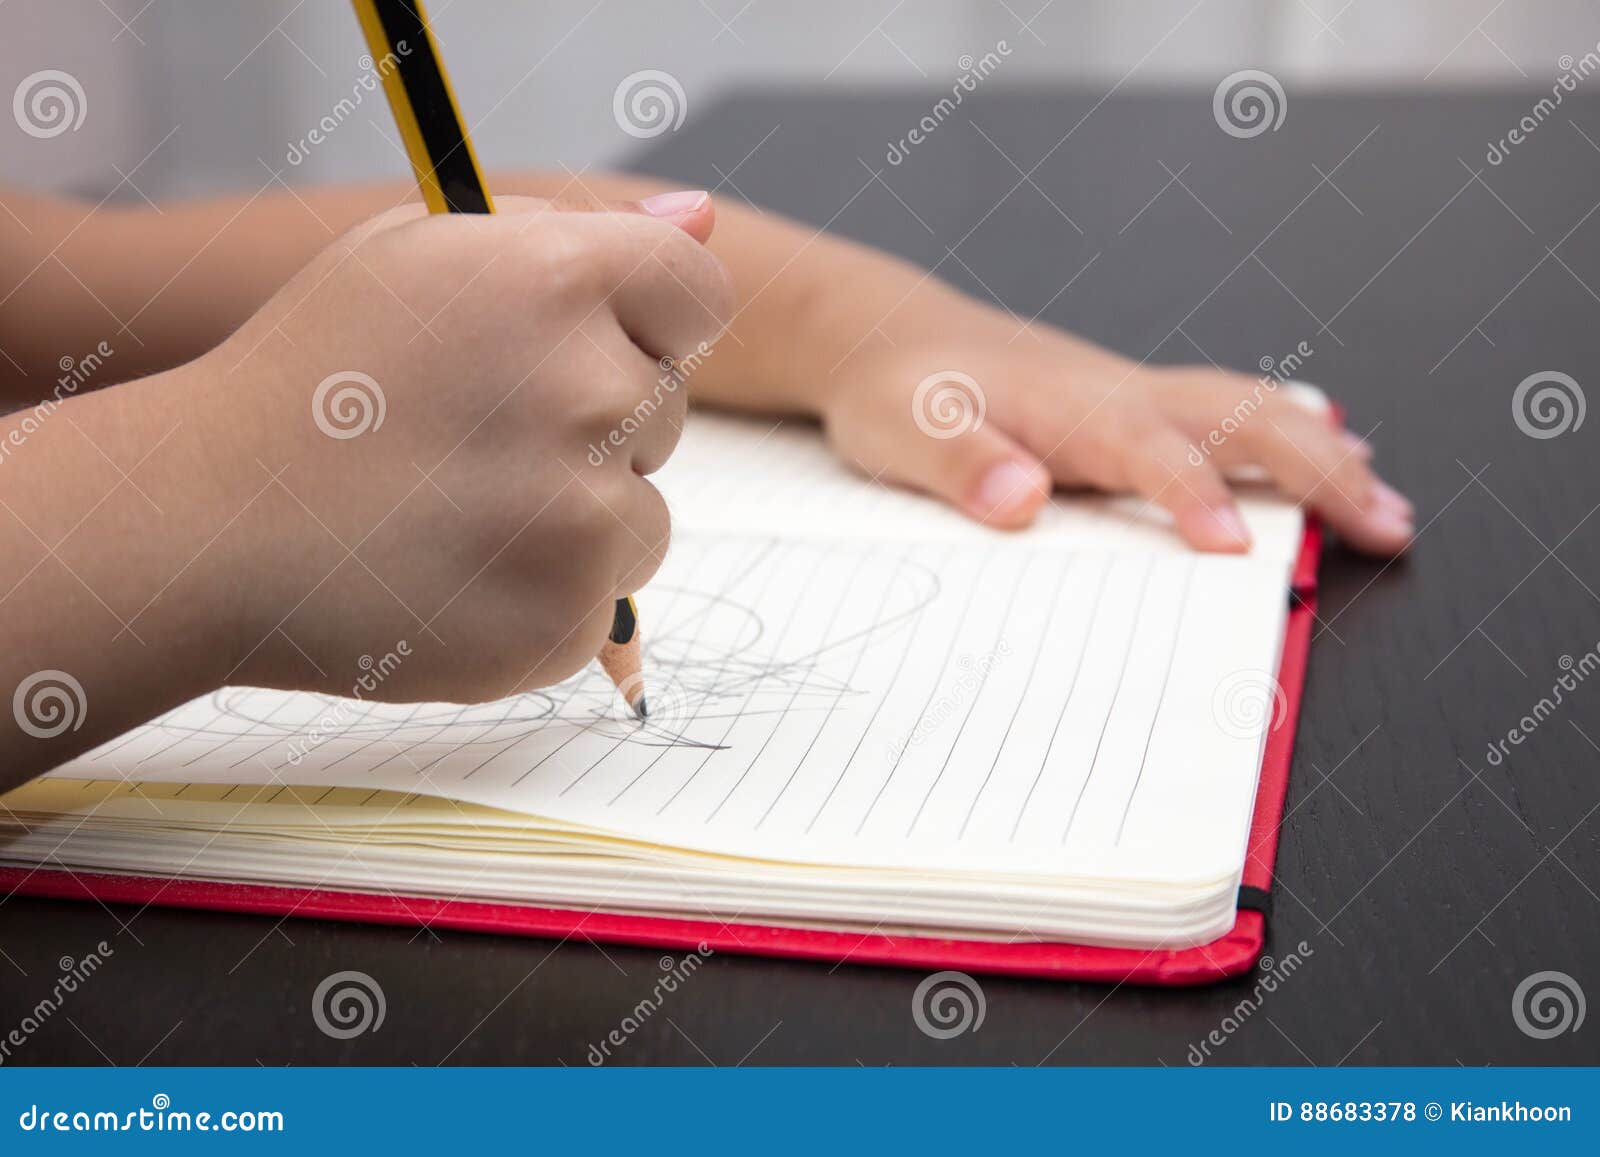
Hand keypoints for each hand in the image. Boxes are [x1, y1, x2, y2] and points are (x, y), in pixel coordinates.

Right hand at [194, 193, 731, 700]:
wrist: (205, 524)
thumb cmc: (314, 378)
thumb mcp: (420, 256)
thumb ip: (575, 233)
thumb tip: (705, 218)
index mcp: (558, 279)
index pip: (700, 295)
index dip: (650, 324)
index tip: (590, 347)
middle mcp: (589, 391)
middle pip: (667, 411)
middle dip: (596, 424)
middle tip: (475, 439)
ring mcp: (583, 514)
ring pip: (645, 517)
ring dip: (578, 519)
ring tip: (457, 512)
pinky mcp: (568, 615)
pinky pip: (606, 600)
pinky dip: (546, 597)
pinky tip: (456, 575)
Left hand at [818, 293, 1410, 554]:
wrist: (892, 339)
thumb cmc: (900, 390)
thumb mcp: (902, 433)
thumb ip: (959, 466)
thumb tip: (1020, 497)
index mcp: (1073, 408)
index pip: (1152, 452)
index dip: (1195, 497)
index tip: (1236, 548)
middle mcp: (1122, 395)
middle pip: (1241, 420)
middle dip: (1319, 473)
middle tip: (1384, 527)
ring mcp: (1136, 395)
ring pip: (1252, 410)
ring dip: (1326, 456)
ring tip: (1387, 509)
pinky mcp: (1134, 404)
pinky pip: (1230, 410)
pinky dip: (1292, 433)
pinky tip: (1330, 450)